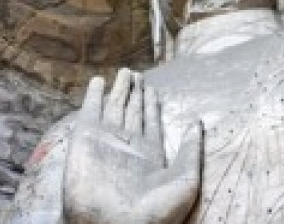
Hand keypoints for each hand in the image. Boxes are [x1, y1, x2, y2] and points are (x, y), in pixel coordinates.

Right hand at [62, 69, 202, 223]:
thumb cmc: (154, 211)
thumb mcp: (186, 179)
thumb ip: (192, 150)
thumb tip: (198, 123)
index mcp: (150, 157)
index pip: (150, 124)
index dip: (151, 106)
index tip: (154, 89)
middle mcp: (127, 147)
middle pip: (132, 113)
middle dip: (136, 93)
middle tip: (137, 74)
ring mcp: (105, 142)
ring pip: (114, 108)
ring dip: (119, 90)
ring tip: (125, 72)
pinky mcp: (85, 139)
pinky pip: (90, 112)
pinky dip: (92, 96)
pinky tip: (98, 81)